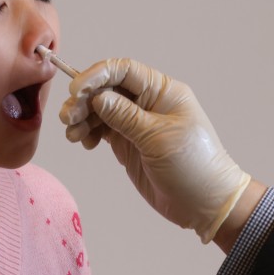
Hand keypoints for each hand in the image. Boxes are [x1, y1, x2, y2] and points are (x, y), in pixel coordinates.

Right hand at [59, 58, 250, 243]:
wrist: (205, 203)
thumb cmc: (194, 166)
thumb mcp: (158, 138)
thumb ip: (126, 116)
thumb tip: (98, 97)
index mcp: (162, 92)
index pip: (124, 71)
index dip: (97, 75)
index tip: (77, 89)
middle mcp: (148, 103)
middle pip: (107, 89)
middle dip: (84, 99)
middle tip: (68, 117)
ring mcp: (136, 124)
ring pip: (100, 110)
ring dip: (82, 118)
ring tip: (73, 134)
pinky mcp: (128, 143)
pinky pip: (101, 129)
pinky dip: (88, 132)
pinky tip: (85, 143)